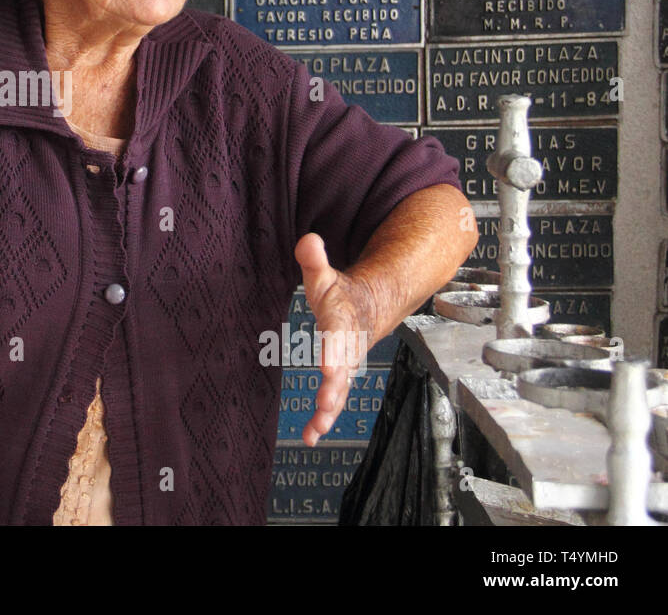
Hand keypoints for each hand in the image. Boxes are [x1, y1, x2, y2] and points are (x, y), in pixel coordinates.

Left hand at [294, 233, 372, 446]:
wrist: (369, 308)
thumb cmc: (341, 294)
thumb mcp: (326, 275)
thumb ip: (315, 261)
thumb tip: (307, 240)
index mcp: (343, 322)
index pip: (339, 336)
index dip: (334, 351)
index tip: (328, 366)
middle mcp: (348, 349)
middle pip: (343, 370)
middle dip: (335, 388)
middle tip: (325, 405)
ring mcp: (345, 366)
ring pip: (340, 392)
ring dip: (329, 411)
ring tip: (315, 430)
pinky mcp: (339, 379)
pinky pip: (332, 402)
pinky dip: (322, 420)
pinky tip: (309, 437)